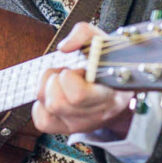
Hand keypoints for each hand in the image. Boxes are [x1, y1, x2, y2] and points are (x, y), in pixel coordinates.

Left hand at [32, 22, 134, 136]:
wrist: (120, 91)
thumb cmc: (108, 64)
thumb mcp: (102, 41)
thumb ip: (83, 33)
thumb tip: (63, 47)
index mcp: (109, 96)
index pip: (77, 95)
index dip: (70, 77)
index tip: (79, 69)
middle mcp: (95, 115)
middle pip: (56, 102)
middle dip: (56, 81)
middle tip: (69, 73)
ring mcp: (79, 124)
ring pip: (47, 107)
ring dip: (48, 88)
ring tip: (62, 82)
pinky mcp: (64, 129)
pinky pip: (41, 120)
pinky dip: (42, 105)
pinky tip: (56, 95)